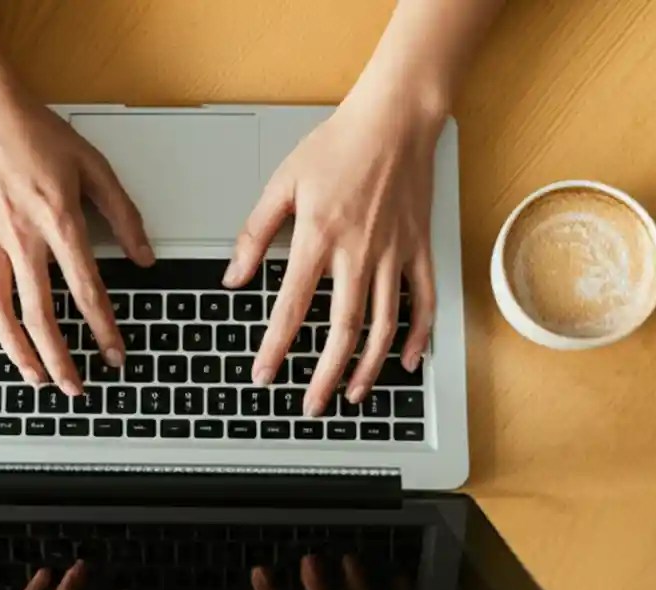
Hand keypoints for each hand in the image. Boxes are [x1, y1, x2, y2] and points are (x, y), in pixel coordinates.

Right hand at [0, 99, 153, 394]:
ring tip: (34, 377)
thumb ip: (123, 215)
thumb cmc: (37, 132)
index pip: (87, 290)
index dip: (104, 329)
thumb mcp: (95, 168)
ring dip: (17, 351)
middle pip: (42, 314)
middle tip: (75, 387)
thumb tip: (145, 257)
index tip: (115, 354)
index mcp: (58, 222)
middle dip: (61, 359)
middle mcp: (20, 238)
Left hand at [222, 96, 442, 414]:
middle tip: (310, 404)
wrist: (394, 120)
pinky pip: (423, 302)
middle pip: (342, 331)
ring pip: (384, 327)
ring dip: (368, 368)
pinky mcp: (419, 249)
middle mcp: (359, 254)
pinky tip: (406, 361)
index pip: (291, 308)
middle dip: (325, 376)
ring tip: (353, 396)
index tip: (264, 375)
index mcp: (318, 239)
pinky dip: (417, 335)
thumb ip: (254, 233)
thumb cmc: (338, 145)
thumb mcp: (282, 183)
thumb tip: (233, 276)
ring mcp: (394, 255)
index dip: (275, 348)